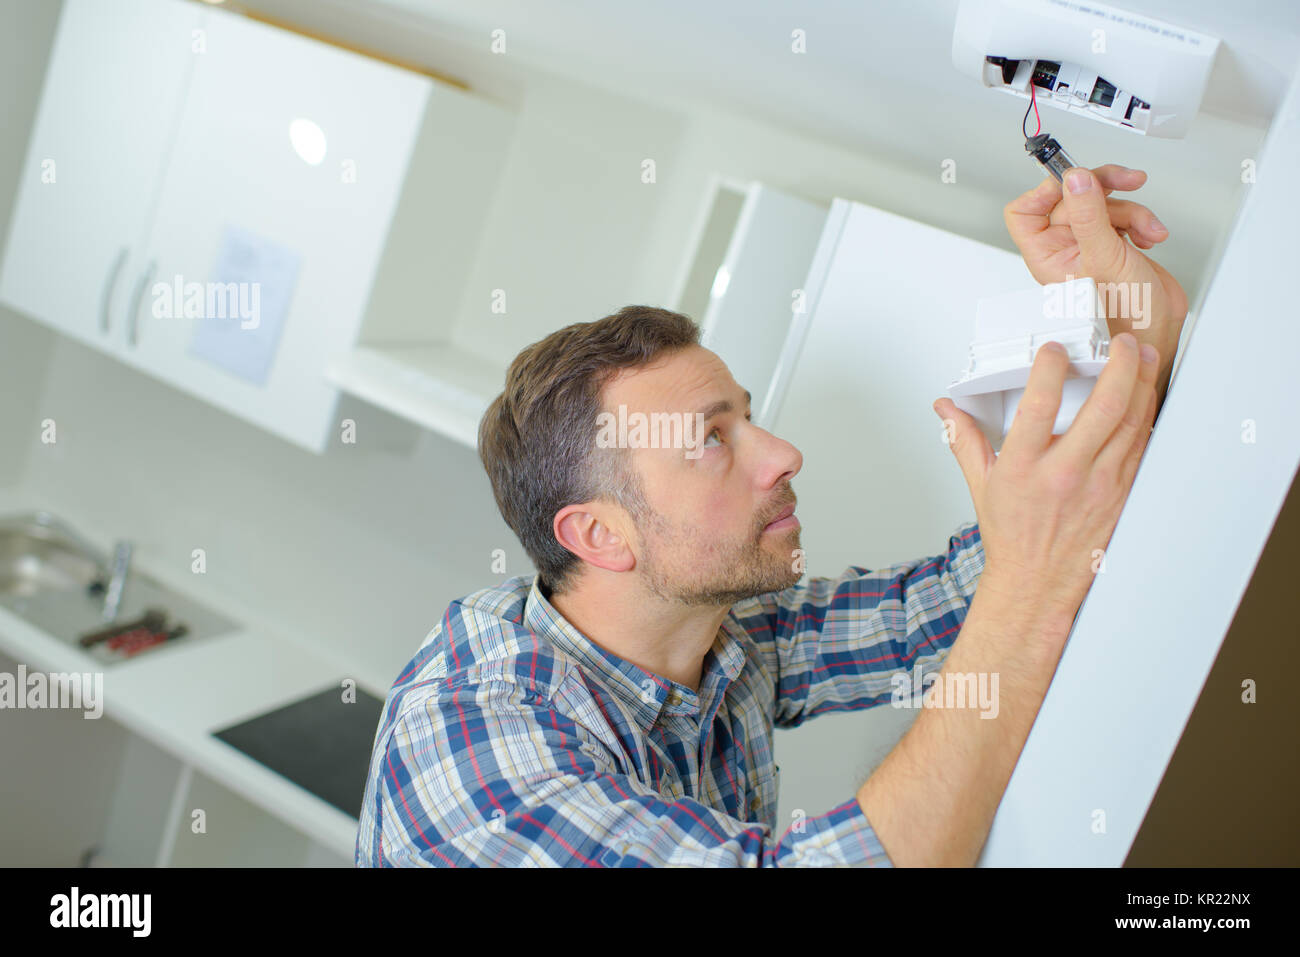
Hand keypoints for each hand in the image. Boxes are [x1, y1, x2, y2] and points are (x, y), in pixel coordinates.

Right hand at [933, 332, 1158, 626]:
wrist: (1038, 582)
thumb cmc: (1012, 536)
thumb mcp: (980, 484)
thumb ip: (964, 440)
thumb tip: (946, 409)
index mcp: (1024, 468)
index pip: (1038, 406)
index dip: (1049, 368)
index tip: (1053, 349)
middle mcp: (1065, 474)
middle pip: (1104, 408)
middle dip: (1120, 366)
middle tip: (1123, 343)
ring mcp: (1100, 485)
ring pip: (1131, 423)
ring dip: (1143, 384)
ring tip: (1145, 357)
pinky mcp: (1122, 494)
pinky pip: (1141, 447)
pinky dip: (1146, 417)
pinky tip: (1146, 398)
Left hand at [1004, 166, 1187, 402]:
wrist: (1159, 328)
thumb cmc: (1127, 314)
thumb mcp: (1105, 257)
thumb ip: (1089, 216)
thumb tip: (1075, 180)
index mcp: (1047, 255)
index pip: (1024, 213)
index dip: (1043, 191)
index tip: (1072, 180)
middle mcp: (1064, 248)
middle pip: (1070, 197)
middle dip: (1103, 190)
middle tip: (1124, 181)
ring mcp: (1089, 244)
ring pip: (1100, 203)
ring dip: (1130, 211)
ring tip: (1146, 229)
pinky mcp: (1113, 241)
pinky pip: (1122, 214)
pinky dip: (1140, 220)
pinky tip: (1150, 236)